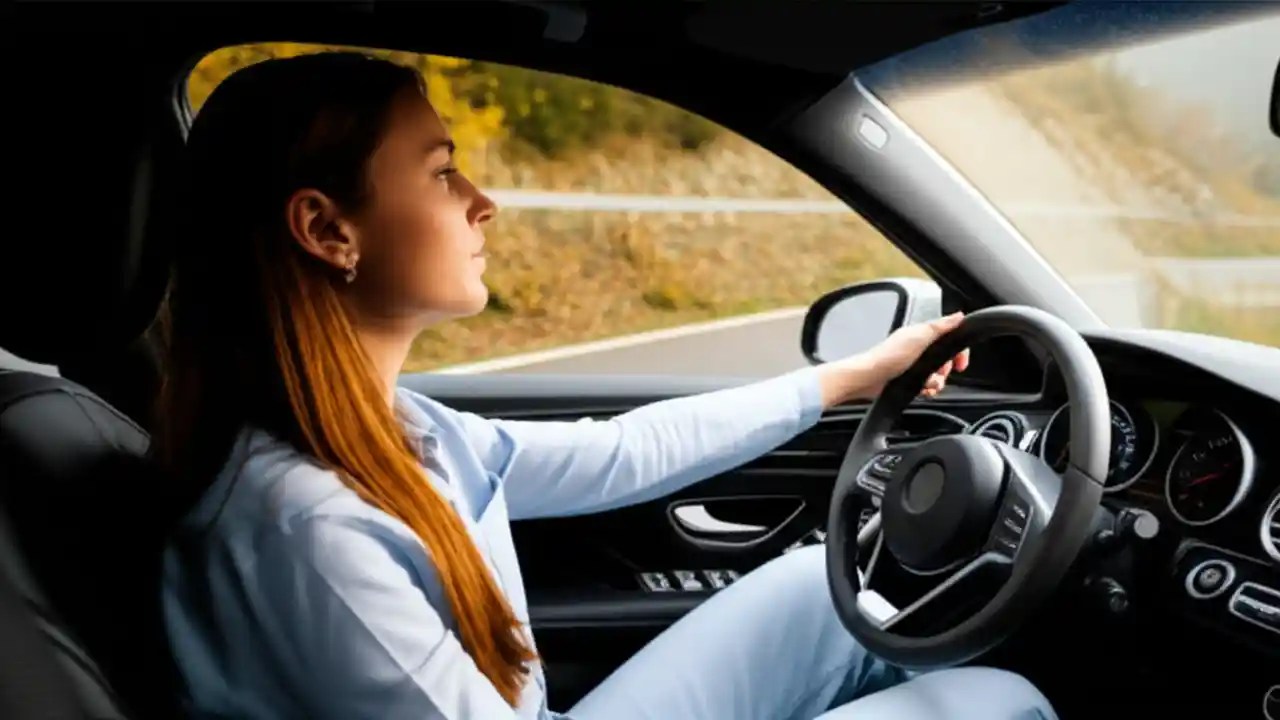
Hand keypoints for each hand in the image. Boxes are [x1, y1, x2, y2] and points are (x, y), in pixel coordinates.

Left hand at [816, 312, 969, 406]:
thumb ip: (940, 327)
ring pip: (937, 375)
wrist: (868, 379)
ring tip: (929, 384)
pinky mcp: (908, 379)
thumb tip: (959, 316)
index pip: (949, 339)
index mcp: (921, 335)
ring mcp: (913, 365)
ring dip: (937, 382)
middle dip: (946, 370)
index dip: (959, 352)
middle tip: (939, 374)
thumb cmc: (889, 356)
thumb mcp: (918, 337)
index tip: (961, 364)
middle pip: (946, 360)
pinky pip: (927, 386)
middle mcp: (918, 349)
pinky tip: (923, 390)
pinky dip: (928, 389)